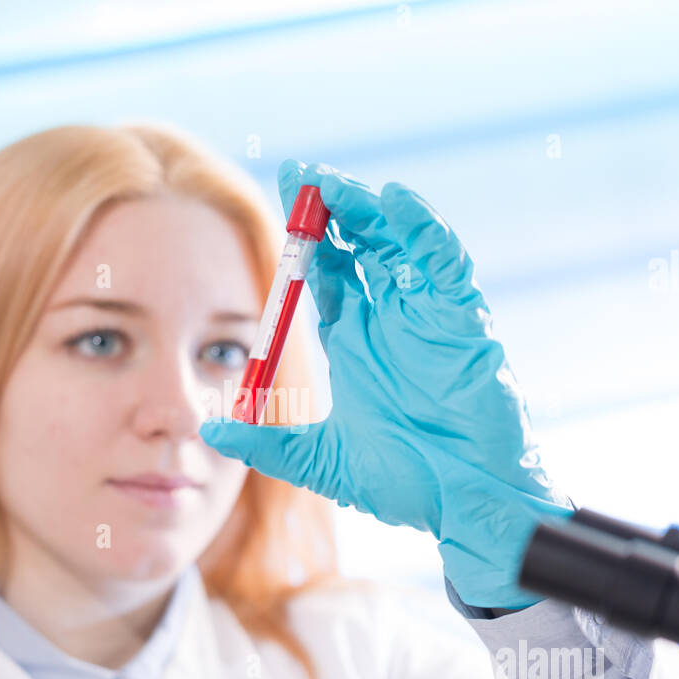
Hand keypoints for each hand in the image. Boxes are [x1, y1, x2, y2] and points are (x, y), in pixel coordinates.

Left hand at [200, 160, 573, 608]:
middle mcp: (390, 320)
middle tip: (300, 174)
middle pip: (358, 246)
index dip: (303, 239)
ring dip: (369, 211)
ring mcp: (428, 317)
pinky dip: (426, 231)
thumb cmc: (409, 485)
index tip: (277, 200)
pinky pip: (447, 265)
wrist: (469, 504)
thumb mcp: (324, 462)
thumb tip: (209, 433)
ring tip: (335, 186)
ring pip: (399, 245)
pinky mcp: (465, 322)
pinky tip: (398, 204)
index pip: (326, 273)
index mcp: (356, 342)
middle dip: (331, 209)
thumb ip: (269, 445)